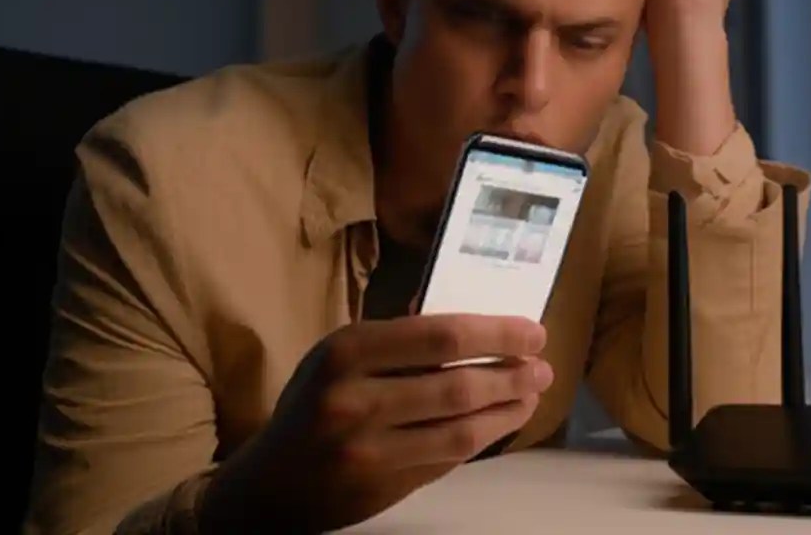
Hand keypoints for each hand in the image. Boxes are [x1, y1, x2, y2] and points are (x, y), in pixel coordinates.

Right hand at [198, 314, 552, 533]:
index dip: (495, 333)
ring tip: (532, 393)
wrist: (267, 486)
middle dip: (512, 374)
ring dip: (508, 411)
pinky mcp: (383, 488)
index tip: (532, 331)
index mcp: (345, 352)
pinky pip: (448, 460)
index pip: (439, 336)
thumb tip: (473, 323)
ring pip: (461, 430)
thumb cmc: (312, 404)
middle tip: (544, 366)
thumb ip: (395, 342)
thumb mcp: (338, 357)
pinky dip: (483, 439)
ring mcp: (369, 450)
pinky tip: (502, 422)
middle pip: (458, 384)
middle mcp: (355, 400)